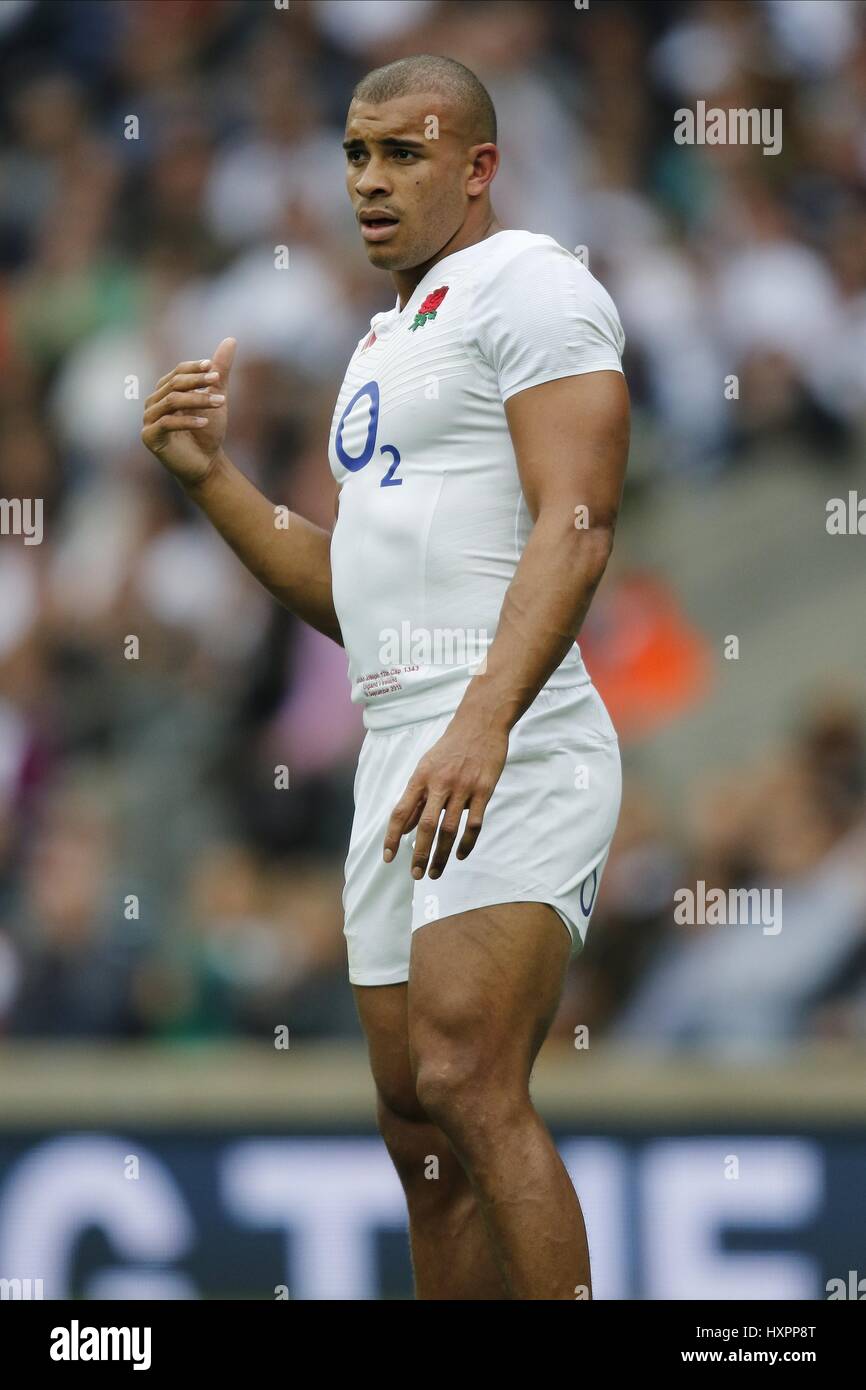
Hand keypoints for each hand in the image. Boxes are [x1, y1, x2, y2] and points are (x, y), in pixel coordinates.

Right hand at [141, 337, 235, 485]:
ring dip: (197, 400)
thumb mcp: (216, 397)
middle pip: (174, 384)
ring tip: (220, 404)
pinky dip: (187, 421)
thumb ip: (220, 371)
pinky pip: (167, 423)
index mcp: (165, 390)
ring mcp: (148, 420)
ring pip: (172, 401)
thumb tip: (231, 339)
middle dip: (198, 382)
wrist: (206, 464)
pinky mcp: (149, 437)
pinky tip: (206, 422)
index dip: (195, 369)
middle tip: (218, 382)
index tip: (215, 371)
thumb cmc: (209, 432)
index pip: (177, 372)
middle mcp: (153, 402)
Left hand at [383, 717, 507, 879]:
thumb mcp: (426, 767)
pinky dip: (466, 842)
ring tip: (436, 873)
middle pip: (426, 826)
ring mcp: (463, 787)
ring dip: (442, 855)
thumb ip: (417, 797)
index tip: (388, 858)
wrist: (480, 722)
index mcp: (421, 777)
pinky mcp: (484, 789)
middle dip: (420, 854)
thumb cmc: (451, 747)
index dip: (393, 837)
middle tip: (416, 875)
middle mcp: (440, 783)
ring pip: (450, 829)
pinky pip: (474, 823)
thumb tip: (406, 828)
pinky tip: (460, 855)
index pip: (402, 812)